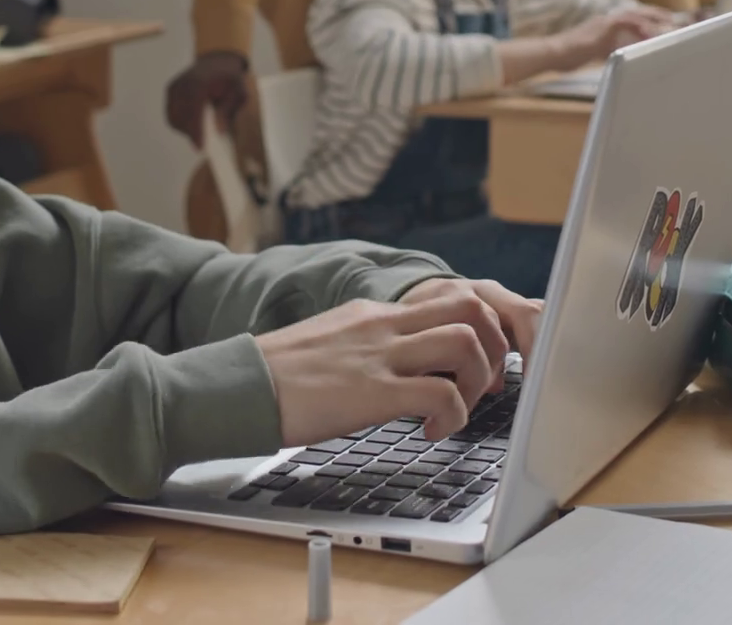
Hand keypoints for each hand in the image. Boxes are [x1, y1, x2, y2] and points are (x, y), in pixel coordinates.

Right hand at [164, 51, 248, 144]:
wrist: (217, 62)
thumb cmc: (230, 79)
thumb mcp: (239, 93)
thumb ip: (228, 111)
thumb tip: (219, 131)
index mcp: (199, 82)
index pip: (193, 110)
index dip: (195, 130)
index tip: (200, 147)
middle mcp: (182, 84)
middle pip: (181, 116)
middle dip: (191, 133)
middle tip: (203, 144)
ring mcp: (174, 87)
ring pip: (173, 117)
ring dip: (185, 129)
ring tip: (200, 132)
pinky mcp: (170, 90)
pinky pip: (171, 113)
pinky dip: (180, 122)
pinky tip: (193, 123)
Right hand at [256, 282, 541, 446]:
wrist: (237, 386)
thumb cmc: (276, 376)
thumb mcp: (331, 342)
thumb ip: (368, 345)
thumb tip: (398, 364)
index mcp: (373, 312)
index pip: (448, 297)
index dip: (480, 328)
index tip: (479, 362)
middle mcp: (382, 325)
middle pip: (470, 306)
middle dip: (494, 345)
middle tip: (486, 383)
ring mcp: (379, 356)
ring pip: (465, 343)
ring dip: (477, 381)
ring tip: (459, 410)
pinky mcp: (371, 392)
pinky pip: (440, 395)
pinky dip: (452, 417)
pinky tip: (430, 433)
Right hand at [558, 6, 682, 66]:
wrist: (551, 53)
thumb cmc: (567, 56)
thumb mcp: (591, 54)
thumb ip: (604, 51)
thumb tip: (614, 56)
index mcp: (603, 25)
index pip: (629, 17)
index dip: (646, 18)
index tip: (661, 21)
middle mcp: (605, 20)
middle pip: (635, 12)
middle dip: (654, 14)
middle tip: (672, 18)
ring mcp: (603, 22)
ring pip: (633, 14)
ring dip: (651, 19)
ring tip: (667, 23)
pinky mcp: (601, 27)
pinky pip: (624, 22)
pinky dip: (638, 26)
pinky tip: (649, 32)